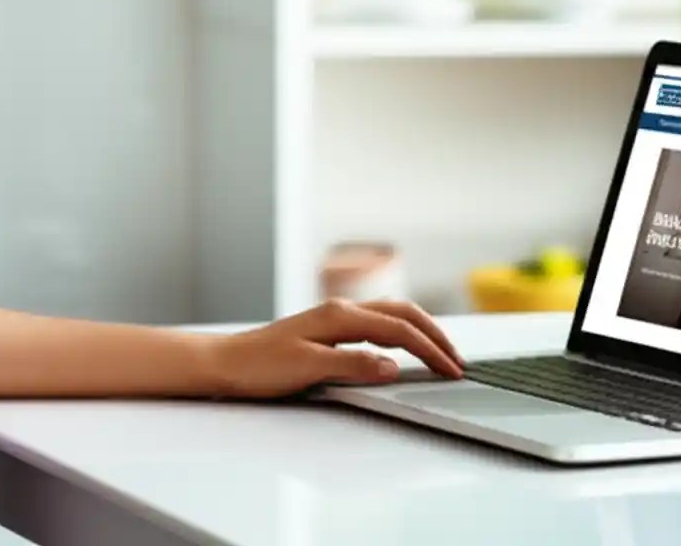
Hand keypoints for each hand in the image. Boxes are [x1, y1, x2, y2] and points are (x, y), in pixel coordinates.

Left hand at [204, 299, 465, 398]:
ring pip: (392, 315)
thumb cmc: (257, 367)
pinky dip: (401, 333)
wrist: (222, 363)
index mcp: (340, 316)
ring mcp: (335, 318)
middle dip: (435, 335)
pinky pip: (377, 324)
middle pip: (403, 314)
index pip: (399, 329)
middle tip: (458, 359)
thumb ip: (353, 364)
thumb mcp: (307, 369)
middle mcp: (341, 311)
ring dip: (421, 331)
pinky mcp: (329, 330)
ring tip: (441, 351)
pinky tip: (404, 347)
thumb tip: (393, 365)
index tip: (451, 369)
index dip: (430, 349)